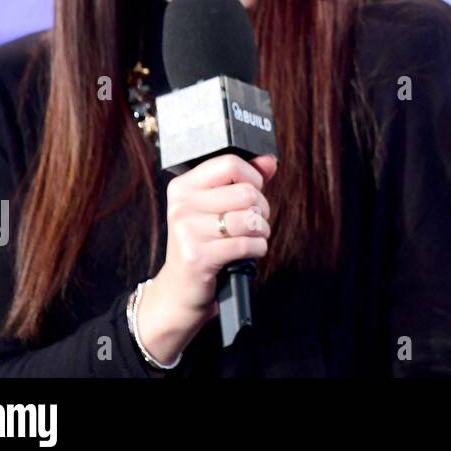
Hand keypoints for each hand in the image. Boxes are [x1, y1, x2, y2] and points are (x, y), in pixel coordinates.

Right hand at [142, 153, 276, 354]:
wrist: (180, 288)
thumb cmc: (203, 242)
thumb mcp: (217, 206)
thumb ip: (244, 180)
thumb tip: (269, 161)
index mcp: (183, 186)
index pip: (230, 164)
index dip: (253, 178)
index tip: (252, 192)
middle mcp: (181, 206)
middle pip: (246, 192)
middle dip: (261, 209)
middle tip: (254, 221)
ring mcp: (187, 232)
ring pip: (250, 218)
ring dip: (261, 231)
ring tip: (252, 236)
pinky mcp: (198, 257)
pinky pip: (247, 244)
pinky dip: (257, 248)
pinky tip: (249, 252)